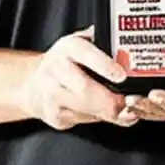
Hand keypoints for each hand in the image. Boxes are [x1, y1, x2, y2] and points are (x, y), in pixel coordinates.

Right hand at [17, 25, 139, 129]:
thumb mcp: (83, 44)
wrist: (34, 82)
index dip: (104, 66)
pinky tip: (107, 114)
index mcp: (68, 48)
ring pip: (84, 109)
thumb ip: (104, 44)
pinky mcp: (53, 115)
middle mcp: (55, 70)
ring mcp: (51, 95)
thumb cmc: (67, 61)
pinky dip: (99, 119)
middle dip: (111, 100)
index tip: (122, 76)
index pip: (85, 54)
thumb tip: (130, 44)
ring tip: (125, 111)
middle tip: (130, 103)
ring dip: (108, 113)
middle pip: (84, 90)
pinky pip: (81, 120)